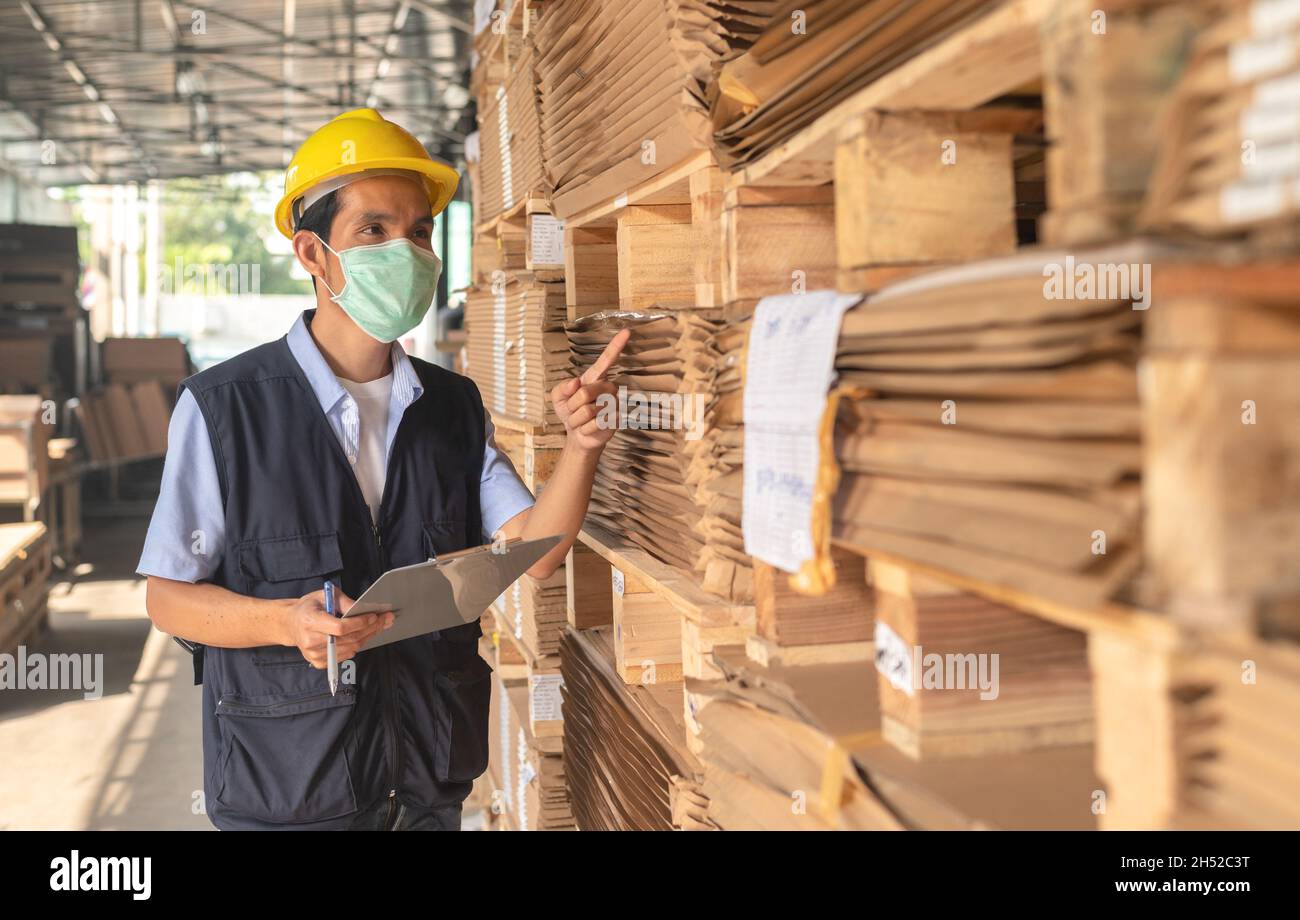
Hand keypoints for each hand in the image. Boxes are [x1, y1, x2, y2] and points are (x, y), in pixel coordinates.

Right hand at [284, 588, 393, 668]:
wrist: (291, 624)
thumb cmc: (309, 607)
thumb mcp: (325, 595)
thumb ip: (344, 602)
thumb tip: (365, 609)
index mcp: (310, 621)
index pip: (340, 627)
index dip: (360, 623)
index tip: (374, 616)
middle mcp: (310, 640)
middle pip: (348, 639)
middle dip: (370, 629)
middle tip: (385, 620)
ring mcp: (313, 654)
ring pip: (350, 649)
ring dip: (367, 637)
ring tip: (378, 627)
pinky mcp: (318, 662)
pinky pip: (344, 656)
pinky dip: (356, 646)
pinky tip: (363, 636)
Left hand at [551, 328, 630, 453]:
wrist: (577, 434)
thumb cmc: (569, 411)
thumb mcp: (558, 396)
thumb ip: (562, 387)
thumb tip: (576, 382)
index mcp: (595, 377)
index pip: (606, 360)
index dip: (616, 346)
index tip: (627, 331)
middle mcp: (608, 387)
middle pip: (584, 392)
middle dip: (571, 405)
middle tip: (573, 411)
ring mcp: (614, 404)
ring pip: (587, 411)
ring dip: (576, 419)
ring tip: (580, 420)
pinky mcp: (616, 420)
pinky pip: (594, 424)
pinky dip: (584, 429)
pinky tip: (588, 428)